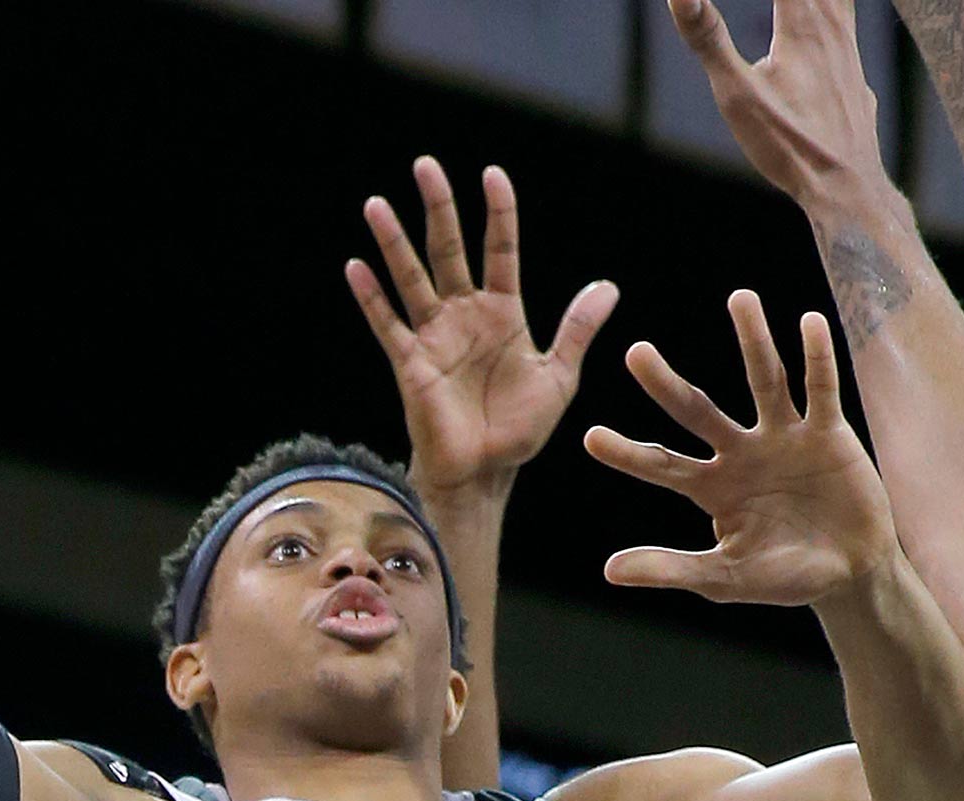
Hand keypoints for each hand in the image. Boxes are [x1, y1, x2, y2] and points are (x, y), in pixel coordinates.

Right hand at [346, 159, 618, 498]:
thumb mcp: (559, 376)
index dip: (498, 213)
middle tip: (425, 165)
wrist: (485, 472)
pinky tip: (356, 267)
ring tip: (377, 203)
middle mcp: (464, 315)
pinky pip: (388, 324)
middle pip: (448, 249)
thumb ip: (577, 329)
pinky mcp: (410, 362)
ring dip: (394, 241)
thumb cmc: (520, 428)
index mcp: (503, 313)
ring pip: (411, 277)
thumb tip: (608, 286)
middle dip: (438, 208)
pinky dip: (371, 297)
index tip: (492, 174)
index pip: (500, 250)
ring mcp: (434, 336)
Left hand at [589, 291, 899, 606]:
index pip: (662, 464)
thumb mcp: (724, 578)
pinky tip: (808, 322)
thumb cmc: (783, 578)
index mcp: (710, 487)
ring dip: (753, 340)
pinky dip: (816, 357)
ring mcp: (783, 437)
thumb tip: (609, 571)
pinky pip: (820, 389)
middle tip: (633, 353)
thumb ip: (672, 569)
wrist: (849, 575)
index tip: (590, 437)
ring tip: (739, 297)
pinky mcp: (827, 433)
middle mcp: (740, 452)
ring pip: (764, 380)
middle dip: (666, 385)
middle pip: (697, 411)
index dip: (629, 453)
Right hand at [668, 0, 889, 205]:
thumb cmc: (790, 144)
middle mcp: (833, 28)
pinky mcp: (855, 75)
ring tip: (800, 1)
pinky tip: (829, 21)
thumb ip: (707, 38)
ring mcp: (849, 51)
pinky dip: (833, 8)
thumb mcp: (737, 93)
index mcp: (802, 24)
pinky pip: (847, 21)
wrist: (847, 188)